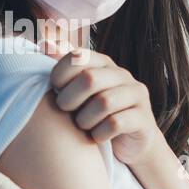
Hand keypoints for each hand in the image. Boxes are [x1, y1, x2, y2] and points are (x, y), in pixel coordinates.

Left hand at [45, 44, 163, 165]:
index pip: (77, 57)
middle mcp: (122, 75)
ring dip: (85, 119)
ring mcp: (136, 95)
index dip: (59, 75)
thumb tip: (45, 44)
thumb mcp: (78, 93)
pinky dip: (100, 134)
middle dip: (70, 99)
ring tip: (82, 126)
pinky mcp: (144, 119)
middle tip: (66, 112)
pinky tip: (97, 137)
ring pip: (104, 102)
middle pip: (90, 79)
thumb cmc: (96, 116)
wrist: (130, 144)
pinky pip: (116, 123)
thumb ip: (64, 70)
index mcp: (103, 63)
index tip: (55, 91)